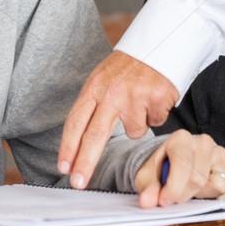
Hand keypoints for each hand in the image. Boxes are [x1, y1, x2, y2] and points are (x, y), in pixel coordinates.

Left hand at [58, 50, 178, 188]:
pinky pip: (155, 121)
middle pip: (95, 135)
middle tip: (78, 183)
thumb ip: (94, 106)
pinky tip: (155, 97)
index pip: (76, 121)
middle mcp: (112, 92)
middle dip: (85, 162)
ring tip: (141, 100)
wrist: (160, 42)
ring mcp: (135, 96)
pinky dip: (156, 113)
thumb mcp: (103, 78)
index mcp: (95, 87)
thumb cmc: (128, 67)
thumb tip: (81, 142)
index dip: (68, 146)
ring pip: (134, 131)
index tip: (63, 167)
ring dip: (139, 122)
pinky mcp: (157, 98)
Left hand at [134, 130, 224, 207]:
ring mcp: (222, 156)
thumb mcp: (147, 177)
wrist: (173, 167)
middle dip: (185, 195)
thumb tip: (148, 202)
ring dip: (204, 196)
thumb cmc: (160, 171)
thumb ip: (148, 188)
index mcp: (182, 139)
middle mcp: (205, 143)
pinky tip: (208, 197)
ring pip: (219, 185)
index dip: (174, 188)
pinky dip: (224, 199)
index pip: (183, 165)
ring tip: (191, 193)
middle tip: (175, 199)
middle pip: (200, 179)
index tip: (165, 202)